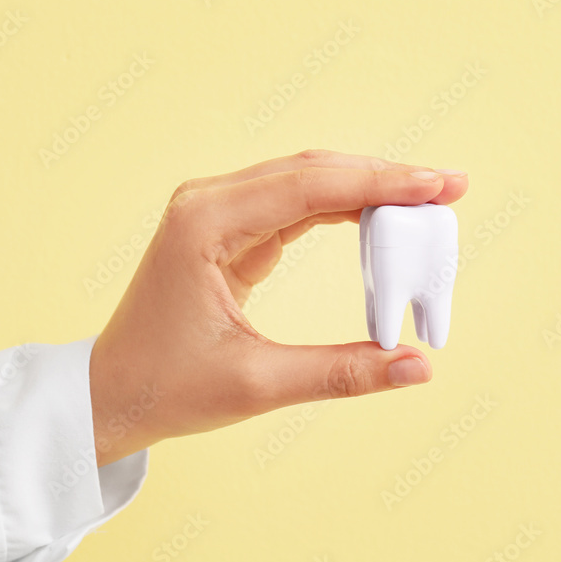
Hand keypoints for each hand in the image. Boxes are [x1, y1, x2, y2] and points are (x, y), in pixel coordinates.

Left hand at [89, 150, 468, 465]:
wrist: (110, 392)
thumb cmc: (165, 386)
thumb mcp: (257, 384)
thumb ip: (341, 372)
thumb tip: (418, 368)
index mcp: (206, 225)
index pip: (310, 186)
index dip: (380, 182)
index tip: (437, 185)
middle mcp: (210, 202)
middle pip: (314, 170)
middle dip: (385, 176)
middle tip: (450, 186)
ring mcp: (218, 209)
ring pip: (308, 179)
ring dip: (368, 186)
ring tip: (428, 198)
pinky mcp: (229, 227)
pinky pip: (296, 202)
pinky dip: (342, 206)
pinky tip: (381, 213)